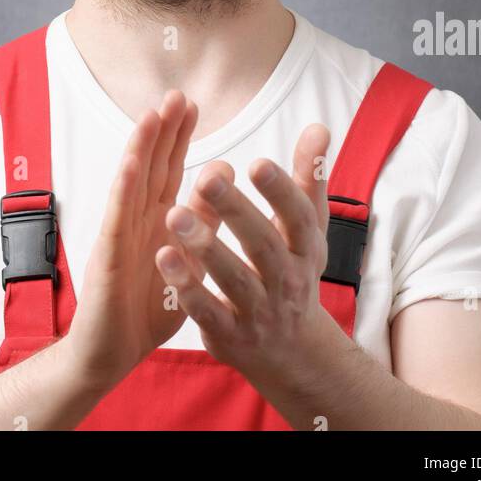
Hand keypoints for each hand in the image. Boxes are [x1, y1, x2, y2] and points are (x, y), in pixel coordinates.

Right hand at [66, 90, 203, 390]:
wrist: (112, 353)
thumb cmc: (147, 306)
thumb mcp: (187, 258)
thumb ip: (204, 218)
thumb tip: (225, 172)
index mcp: (156, 219)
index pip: (169, 169)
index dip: (178, 137)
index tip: (191, 104)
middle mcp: (136, 219)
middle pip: (150, 166)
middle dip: (162, 131)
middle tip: (176, 94)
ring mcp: (119, 234)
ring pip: (131, 183)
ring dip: (141, 148)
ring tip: (153, 115)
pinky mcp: (108, 256)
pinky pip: (117, 218)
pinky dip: (123, 189)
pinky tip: (132, 164)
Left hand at [154, 123, 331, 394]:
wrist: (295, 353)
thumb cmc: (295, 271)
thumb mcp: (309, 228)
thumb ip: (309, 178)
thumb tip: (318, 128)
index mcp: (306, 249)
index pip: (298, 218)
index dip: (281, 192)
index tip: (257, 163)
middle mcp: (285, 281)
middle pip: (262, 244)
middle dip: (235, 211)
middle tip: (207, 176)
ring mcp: (258, 311)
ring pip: (232, 279)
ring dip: (204, 247)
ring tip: (174, 213)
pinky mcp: (229, 335)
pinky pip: (207, 311)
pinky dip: (186, 287)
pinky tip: (163, 257)